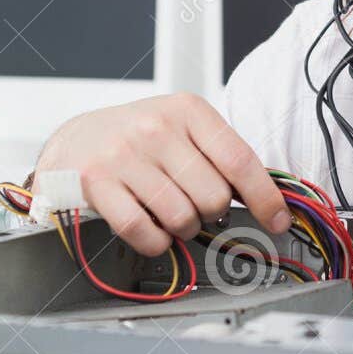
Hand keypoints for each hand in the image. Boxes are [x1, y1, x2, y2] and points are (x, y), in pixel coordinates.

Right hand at [32, 93, 291, 255]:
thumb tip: (268, 199)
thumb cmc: (137, 139)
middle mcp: (156, 128)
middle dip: (211, 213)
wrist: (73, 141)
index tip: (279, 221)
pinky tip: (151, 230)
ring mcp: (124, 155)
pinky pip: (144, 231)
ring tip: (169, 213)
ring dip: (182, 229)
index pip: (240, 160)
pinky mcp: (97, 184)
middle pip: (214, 198)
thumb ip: (221, 158)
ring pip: (181, 218)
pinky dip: (155, 242)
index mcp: (187, 110)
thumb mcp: (182, 130)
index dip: (266, 198)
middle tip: (195, 206)